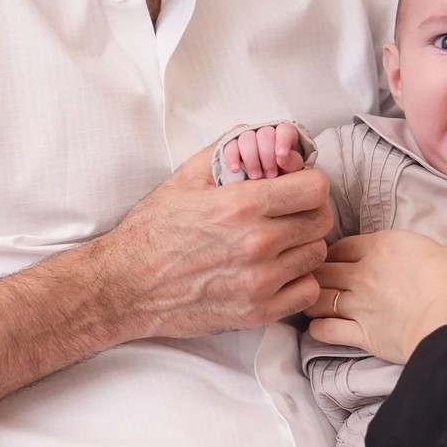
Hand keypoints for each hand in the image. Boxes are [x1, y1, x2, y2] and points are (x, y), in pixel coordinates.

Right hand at [100, 143, 332, 339]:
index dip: (310, 183)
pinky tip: (277, 271)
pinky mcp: (257, 313)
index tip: (297, 186)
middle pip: (321, 221)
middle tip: (289, 212)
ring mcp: (260, 282)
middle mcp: (257, 243)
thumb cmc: (153, 230)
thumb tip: (259, 133)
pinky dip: (298, 280)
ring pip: (317, 255)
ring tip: (279, 242)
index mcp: (242, 205)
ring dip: (303, 245)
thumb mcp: (186, 177)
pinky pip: (307, 291)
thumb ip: (228, 150)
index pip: (316, 188)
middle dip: (309, 210)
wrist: (125, 286)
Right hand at [223, 123, 304, 178]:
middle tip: (271, 175)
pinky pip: (230, 146)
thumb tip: (282, 157)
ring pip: (246, 138)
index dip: (282, 141)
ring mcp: (247, 136)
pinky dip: (232, 157)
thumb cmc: (282, 172)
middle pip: (264, 134)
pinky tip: (235, 169)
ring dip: (251, 158)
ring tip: (256, 176)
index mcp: (284, 134)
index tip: (281, 155)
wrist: (264, 182)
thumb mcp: (291, 169)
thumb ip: (291, 162)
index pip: (284, 130)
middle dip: (267, 155)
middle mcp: (265, 132)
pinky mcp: (233, 145)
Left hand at [306, 193, 446, 363]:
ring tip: (309, 298)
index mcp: (382, 247)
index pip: (344, 244)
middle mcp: (363, 273)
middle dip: (316, 271)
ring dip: (311, 297)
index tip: (333, 254)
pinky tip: (316, 327)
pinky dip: (317, 329)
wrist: (446, 325)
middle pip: (325, 268)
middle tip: (313, 276)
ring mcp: (358, 305)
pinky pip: (326, 331)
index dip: (335, 249)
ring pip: (318, 297)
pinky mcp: (360, 335)